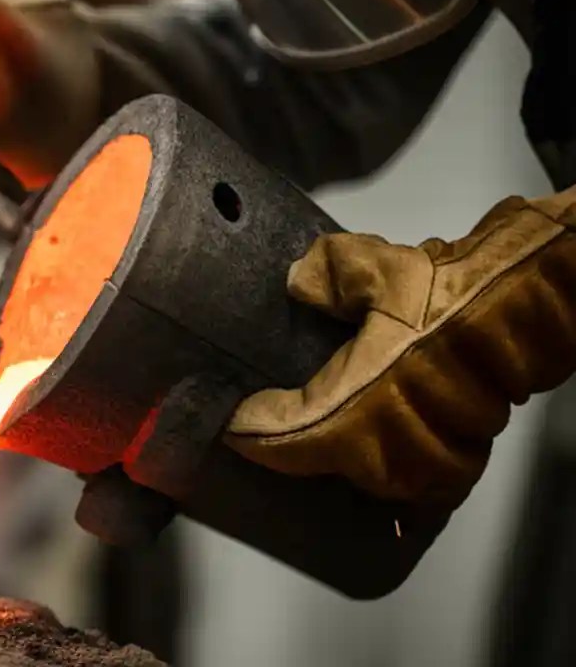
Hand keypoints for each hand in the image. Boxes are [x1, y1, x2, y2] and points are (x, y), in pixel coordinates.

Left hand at [225, 188, 575, 507]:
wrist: (525, 310)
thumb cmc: (445, 295)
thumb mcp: (369, 266)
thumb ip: (322, 273)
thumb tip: (297, 284)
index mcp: (346, 410)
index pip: (277, 439)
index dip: (246, 431)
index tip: (232, 420)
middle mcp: (381, 449)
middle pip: (318, 466)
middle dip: (295, 448)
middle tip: (274, 425)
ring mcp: (426, 463)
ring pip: (370, 482)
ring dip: (347, 463)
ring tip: (327, 441)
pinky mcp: (464, 462)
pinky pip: (422, 491)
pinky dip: (404, 483)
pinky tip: (388, 471)